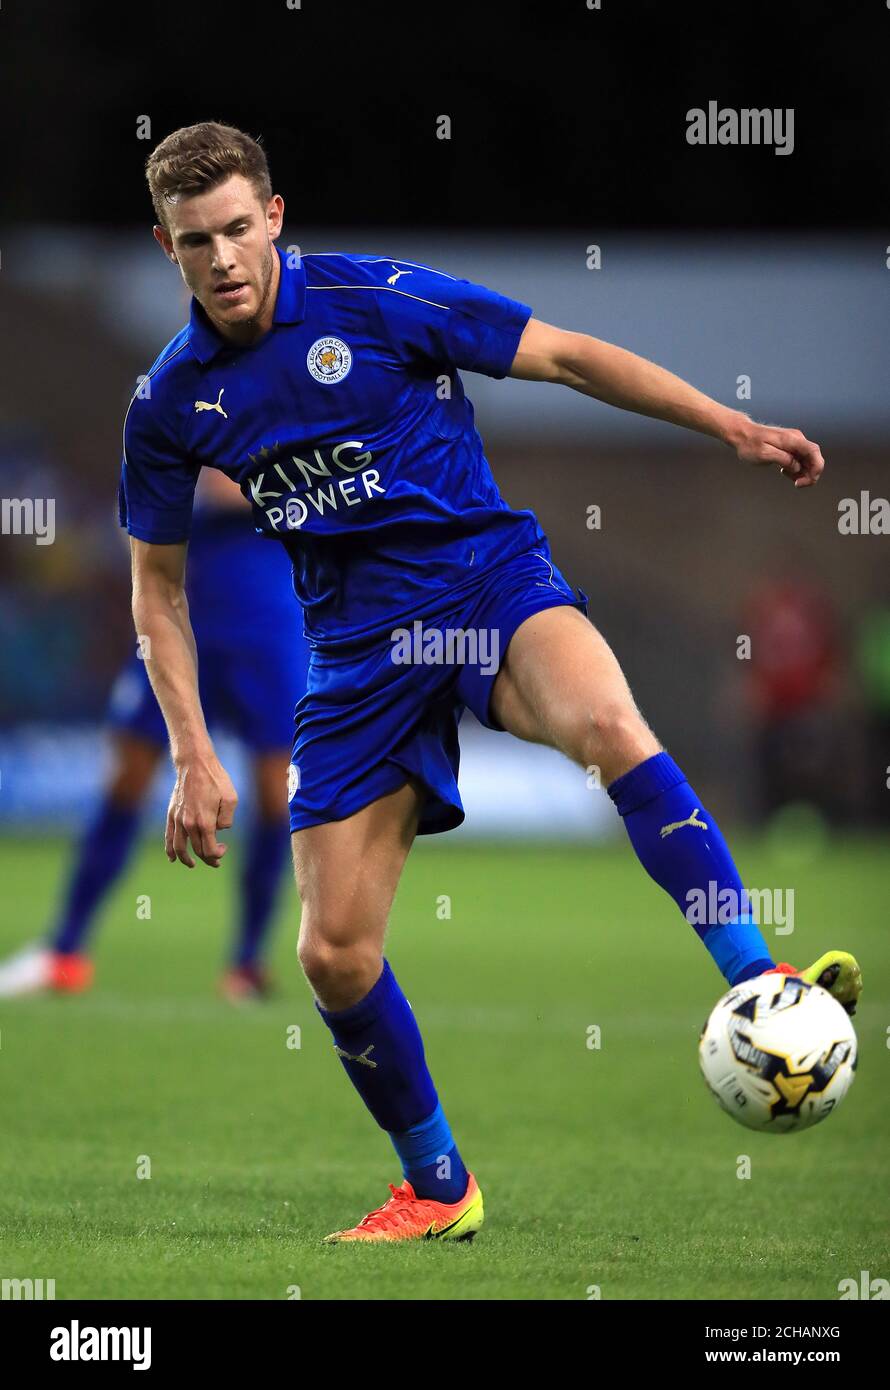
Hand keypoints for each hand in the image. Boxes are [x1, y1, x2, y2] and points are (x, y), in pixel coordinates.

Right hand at [165, 753, 237, 867]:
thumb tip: (220, 830)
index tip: (224, 847)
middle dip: (208, 858)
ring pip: (179, 848)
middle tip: (216, 860)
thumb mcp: (232, 798)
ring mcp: (178, 819)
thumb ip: (227, 819)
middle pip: (197, 850)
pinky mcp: (171, 813)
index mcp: (205, 822)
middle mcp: (189, 824)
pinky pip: (168, 836)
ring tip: (192, 864)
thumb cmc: (216, 779)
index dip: (218, 854)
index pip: (210, 850)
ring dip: (186, 859)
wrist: (195, 764)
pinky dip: (169, 850)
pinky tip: (172, 858)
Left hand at [724, 414, 824, 487]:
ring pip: (807, 461)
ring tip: (785, 475)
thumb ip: (783, 459)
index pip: (814, 451)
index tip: (808, 480)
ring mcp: (794, 443)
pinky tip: (784, 472)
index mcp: (792, 439)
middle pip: (814, 458)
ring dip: (802, 473)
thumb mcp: (764, 454)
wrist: (742, 435)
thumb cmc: (750, 444)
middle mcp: (796, 439)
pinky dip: (796, 469)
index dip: (816, 467)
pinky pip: (799, 460)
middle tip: (798, 484)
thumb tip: (797, 467)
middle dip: (810, 474)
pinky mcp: (790, 448)